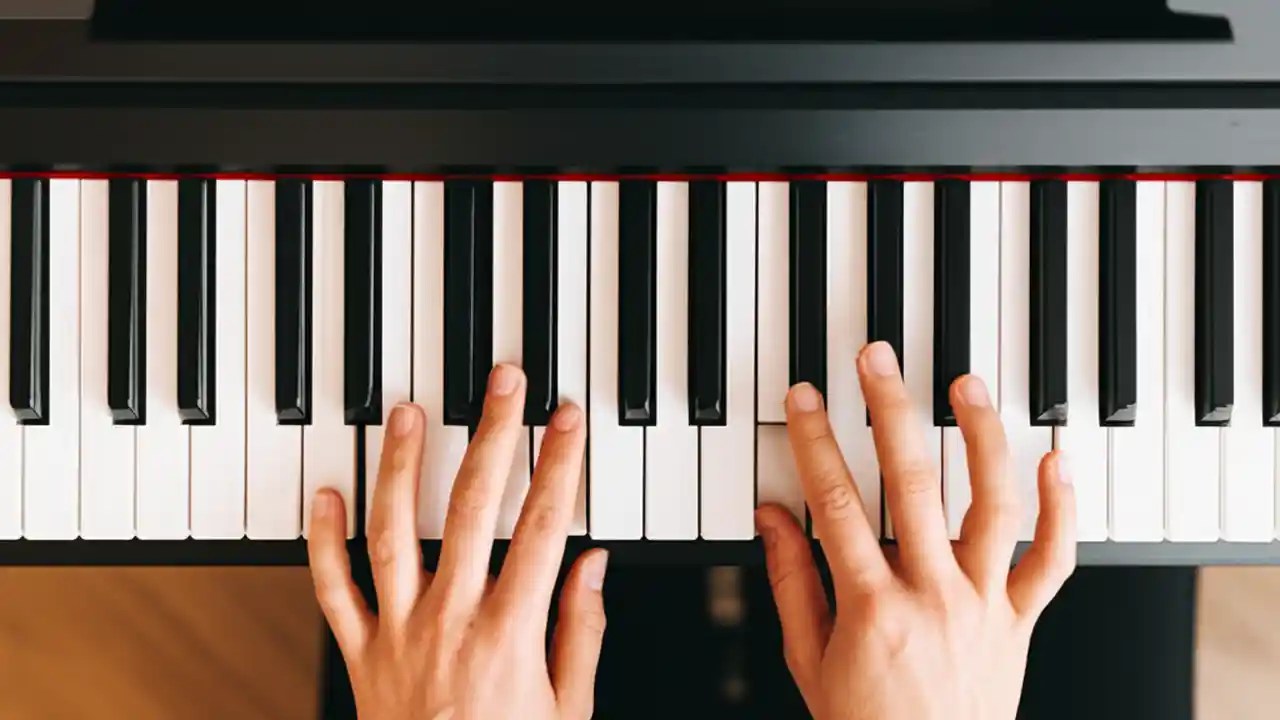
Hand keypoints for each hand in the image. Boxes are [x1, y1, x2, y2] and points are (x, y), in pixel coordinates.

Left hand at [308, 364, 607, 719]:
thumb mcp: (571, 709)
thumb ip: (581, 630)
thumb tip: (592, 562)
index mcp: (511, 635)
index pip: (542, 527)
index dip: (558, 464)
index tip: (565, 419)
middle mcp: (452, 622)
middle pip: (474, 510)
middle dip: (492, 436)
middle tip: (502, 383)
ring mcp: (399, 633)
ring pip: (396, 533)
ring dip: (402, 467)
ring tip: (408, 412)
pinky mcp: (359, 653)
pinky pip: (333, 590)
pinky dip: (323, 540)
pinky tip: (326, 493)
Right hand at [758, 341, 1075, 719]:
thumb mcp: (807, 659)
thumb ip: (790, 581)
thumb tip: (771, 515)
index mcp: (872, 607)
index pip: (837, 504)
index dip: (817, 444)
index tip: (807, 399)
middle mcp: (934, 596)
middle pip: (913, 483)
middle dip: (889, 410)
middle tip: (876, 360)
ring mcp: (983, 604)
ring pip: (991, 505)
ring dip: (980, 437)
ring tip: (965, 386)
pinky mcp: (1019, 620)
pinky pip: (1052, 561)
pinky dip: (1063, 508)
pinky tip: (1056, 457)